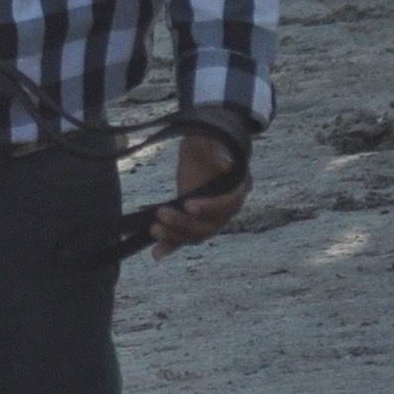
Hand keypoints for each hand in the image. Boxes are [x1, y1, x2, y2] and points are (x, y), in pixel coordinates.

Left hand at [150, 128, 251, 259]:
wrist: (205, 146)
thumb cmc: (210, 140)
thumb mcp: (211, 139)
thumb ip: (218, 151)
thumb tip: (226, 164)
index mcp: (239, 187)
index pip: (228, 204)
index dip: (209, 207)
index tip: (188, 204)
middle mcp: (227, 207)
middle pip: (210, 225)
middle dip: (185, 223)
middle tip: (161, 215)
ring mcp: (210, 215)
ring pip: (197, 233)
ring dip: (175, 235)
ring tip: (154, 230)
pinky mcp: (194, 218)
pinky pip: (185, 236)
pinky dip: (171, 245)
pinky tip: (157, 254)